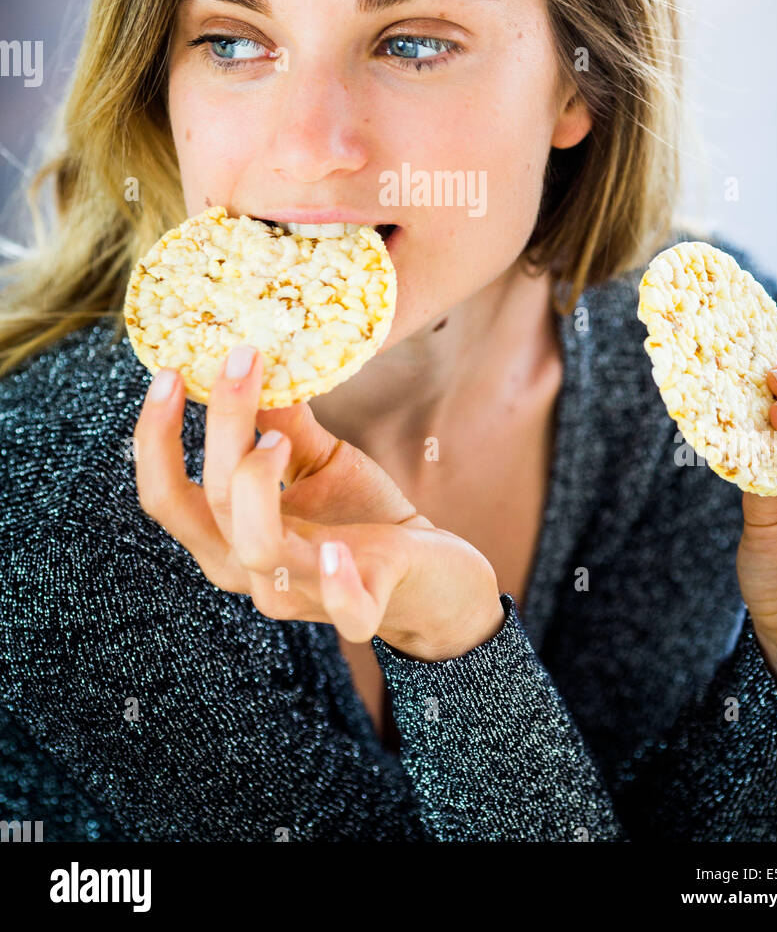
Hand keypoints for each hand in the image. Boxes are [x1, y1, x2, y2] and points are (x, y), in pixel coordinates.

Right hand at [132, 346, 504, 659]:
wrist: (429, 570)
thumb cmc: (359, 514)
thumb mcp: (319, 459)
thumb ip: (285, 424)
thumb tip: (256, 358)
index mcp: (227, 535)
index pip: (167, 496)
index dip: (156, 439)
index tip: (170, 374)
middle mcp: (251, 568)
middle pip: (208, 502)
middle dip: (220, 425)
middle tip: (241, 357)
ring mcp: (302, 591)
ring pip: (256, 546)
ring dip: (258, 483)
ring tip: (280, 439)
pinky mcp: (362, 605)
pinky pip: (344, 609)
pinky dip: (336, 583)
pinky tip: (334, 550)